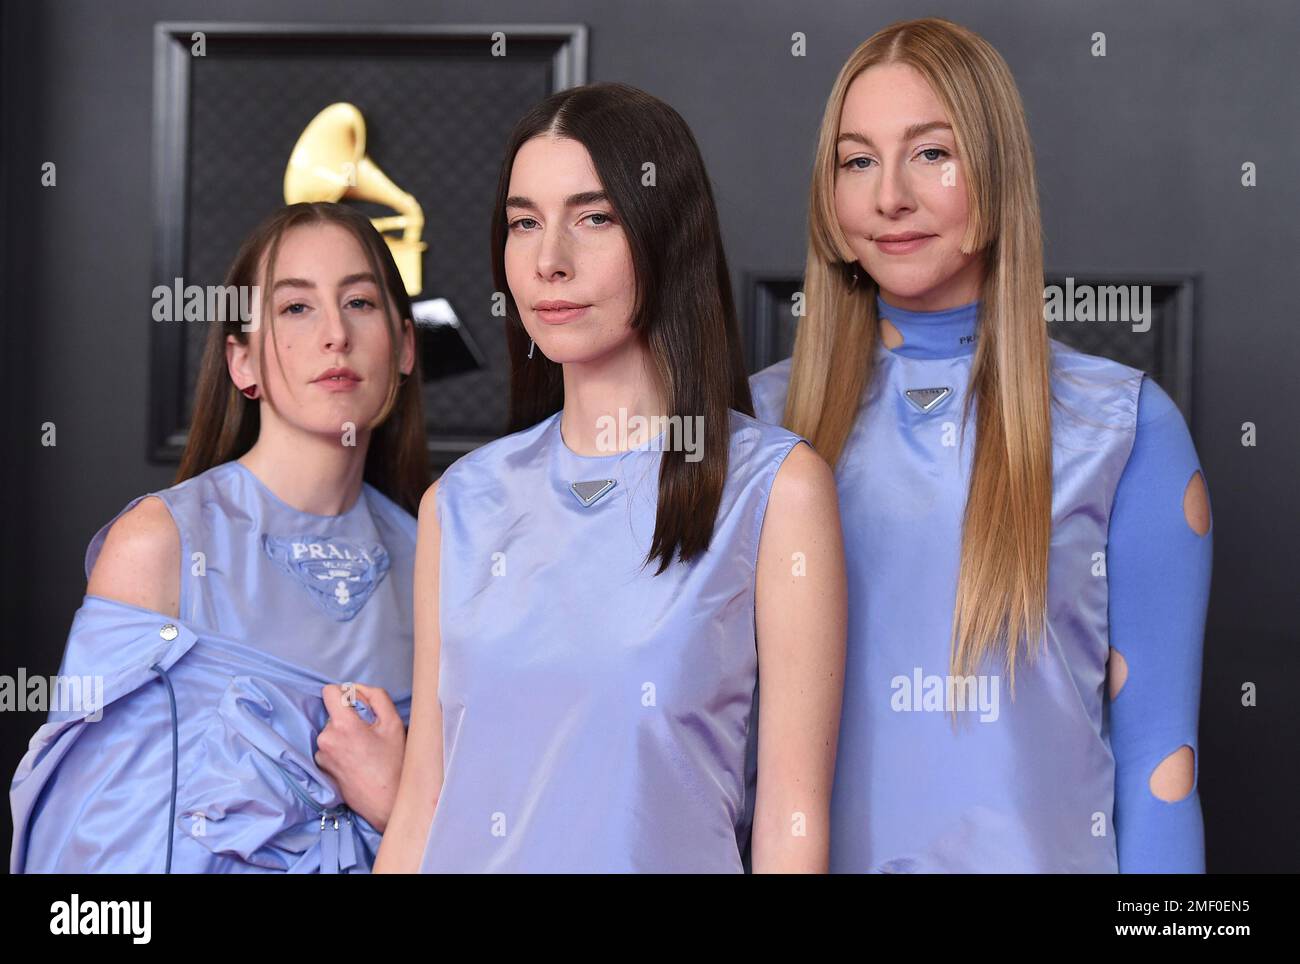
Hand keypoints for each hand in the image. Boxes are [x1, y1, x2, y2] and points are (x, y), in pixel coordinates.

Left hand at [316, 682, 404, 832]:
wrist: (386, 801)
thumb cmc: (393, 764)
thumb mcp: (393, 723)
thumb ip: (376, 696)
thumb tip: (357, 689)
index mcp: (343, 725)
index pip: (329, 692)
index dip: (345, 693)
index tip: (359, 704)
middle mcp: (326, 739)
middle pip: (333, 712)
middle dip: (349, 717)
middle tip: (369, 733)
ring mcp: (322, 755)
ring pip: (332, 730)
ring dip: (345, 733)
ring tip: (364, 749)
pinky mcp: (322, 768)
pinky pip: (329, 746)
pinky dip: (341, 747)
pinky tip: (357, 759)